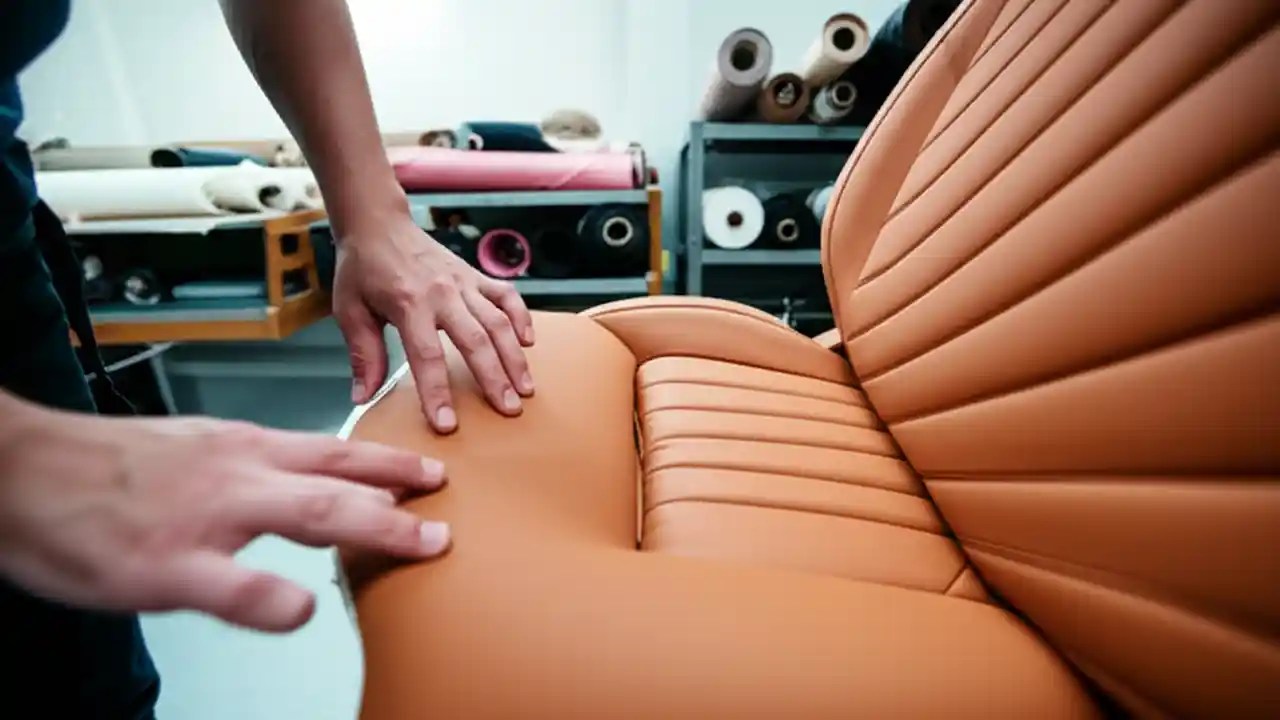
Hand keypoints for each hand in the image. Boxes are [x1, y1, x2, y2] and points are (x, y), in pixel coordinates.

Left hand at [0, 404, 448, 632]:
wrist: (15, 467)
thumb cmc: (75, 526)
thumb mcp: (154, 582)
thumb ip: (238, 593)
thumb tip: (305, 609)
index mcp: (242, 496)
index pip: (339, 513)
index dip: (392, 529)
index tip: (437, 539)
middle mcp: (242, 459)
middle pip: (338, 463)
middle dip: (393, 474)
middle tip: (437, 478)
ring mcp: (223, 441)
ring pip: (312, 444)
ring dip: (362, 456)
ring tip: (393, 462)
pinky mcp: (202, 436)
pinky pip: (281, 436)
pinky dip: (317, 446)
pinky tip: (305, 457)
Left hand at [333, 213, 534, 432]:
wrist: (378, 223)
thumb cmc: (362, 269)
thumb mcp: (350, 310)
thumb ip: (363, 354)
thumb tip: (362, 397)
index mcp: (408, 305)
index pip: (427, 356)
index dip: (437, 392)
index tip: (447, 424)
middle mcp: (442, 293)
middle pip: (475, 340)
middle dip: (494, 378)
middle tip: (509, 410)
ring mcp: (463, 282)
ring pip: (497, 321)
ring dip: (514, 356)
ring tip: (526, 388)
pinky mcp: (475, 275)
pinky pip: (506, 295)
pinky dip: (521, 316)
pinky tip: (529, 341)